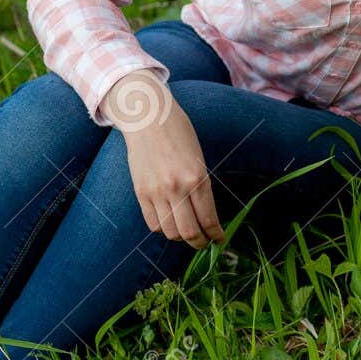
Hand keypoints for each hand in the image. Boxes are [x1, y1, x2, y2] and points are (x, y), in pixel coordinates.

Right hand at [103, 73, 224, 248]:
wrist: (148, 117)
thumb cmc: (178, 132)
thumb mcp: (198, 158)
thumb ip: (201, 185)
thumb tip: (206, 216)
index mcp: (197, 177)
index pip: (209, 219)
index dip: (216, 235)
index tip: (220, 239)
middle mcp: (176, 187)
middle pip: (189, 232)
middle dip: (201, 243)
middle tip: (205, 242)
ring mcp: (156, 191)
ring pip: (170, 232)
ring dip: (182, 238)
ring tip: (188, 234)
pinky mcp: (140, 192)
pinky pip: (153, 223)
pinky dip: (164, 228)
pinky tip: (170, 223)